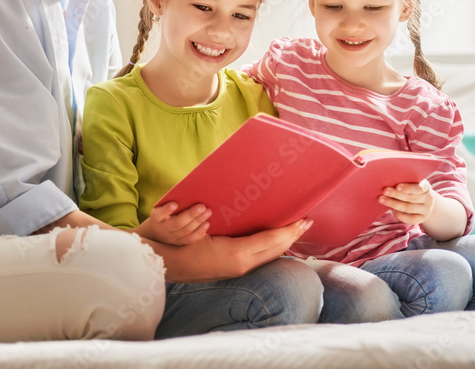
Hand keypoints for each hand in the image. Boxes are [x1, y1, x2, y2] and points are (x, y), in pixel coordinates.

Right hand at [134, 201, 210, 245]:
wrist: (158, 231)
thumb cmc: (164, 213)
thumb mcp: (162, 207)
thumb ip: (172, 200)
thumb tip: (190, 189)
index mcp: (156, 217)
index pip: (159, 214)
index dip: (166, 210)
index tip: (174, 204)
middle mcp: (163, 229)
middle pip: (177, 223)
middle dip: (190, 214)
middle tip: (202, 206)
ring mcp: (171, 238)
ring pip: (185, 231)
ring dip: (198, 221)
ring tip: (208, 212)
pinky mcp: (179, 243)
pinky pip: (190, 239)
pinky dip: (199, 232)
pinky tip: (207, 223)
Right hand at [156, 218, 313, 282]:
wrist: (167, 264)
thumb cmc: (183, 241)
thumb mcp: (205, 226)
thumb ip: (230, 221)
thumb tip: (253, 205)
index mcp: (237, 253)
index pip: (273, 241)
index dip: (290, 230)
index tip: (304, 219)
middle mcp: (242, 264)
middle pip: (276, 249)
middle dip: (293, 235)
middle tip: (306, 221)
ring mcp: (239, 269)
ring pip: (270, 255)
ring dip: (284, 242)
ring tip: (295, 229)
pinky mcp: (234, 270)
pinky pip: (261, 258)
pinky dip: (273, 248)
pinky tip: (275, 240)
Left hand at [379, 179, 436, 224]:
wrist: (426, 202)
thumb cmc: (414, 188)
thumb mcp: (414, 182)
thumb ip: (406, 181)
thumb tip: (388, 180)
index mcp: (426, 187)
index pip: (418, 188)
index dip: (408, 188)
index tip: (397, 186)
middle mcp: (428, 199)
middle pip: (410, 198)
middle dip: (396, 195)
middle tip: (384, 191)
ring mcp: (426, 210)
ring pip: (408, 208)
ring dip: (393, 204)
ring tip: (382, 199)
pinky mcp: (422, 218)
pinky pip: (410, 219)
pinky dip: (400, 215)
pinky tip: (392, 210)